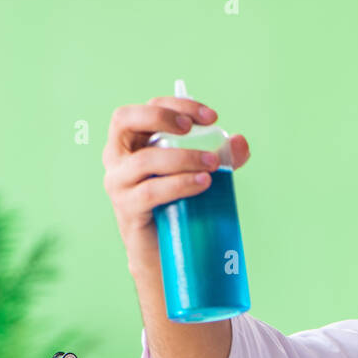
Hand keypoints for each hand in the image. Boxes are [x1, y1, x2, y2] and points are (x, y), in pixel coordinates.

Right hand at [102, 97, 251, 294]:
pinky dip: (178, 184)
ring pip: (144, 160)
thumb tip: (240, 142)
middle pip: (124, 120)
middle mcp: (117, 156)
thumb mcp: (197, 173)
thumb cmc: (177, 205)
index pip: (147, 108)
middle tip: (195, 128)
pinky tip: (202, 183)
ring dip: (182, 157)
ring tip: (213, 164)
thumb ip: (219, 156)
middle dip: (162, 117)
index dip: (177, 105)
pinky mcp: (126, 209)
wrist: (161, 253)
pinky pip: (150, 192)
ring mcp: (117, 183)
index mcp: (132, 140)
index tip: (211, 117)